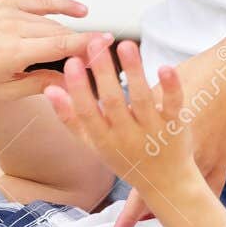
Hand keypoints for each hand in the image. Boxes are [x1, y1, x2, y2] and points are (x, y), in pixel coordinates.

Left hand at [0, 0, 108, 105]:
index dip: (87, 43)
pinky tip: (81, 10)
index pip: (59, 45)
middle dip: (82, 42)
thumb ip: (44, 83)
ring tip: (86, 47)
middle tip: (102, 55)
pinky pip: (38, 2)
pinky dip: (60, 5)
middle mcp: (9, 27)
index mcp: (10, 52)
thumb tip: (76, 80)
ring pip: (50, 21)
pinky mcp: (2, 3)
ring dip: (69, 33)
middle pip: (59, 32)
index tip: (109, 42)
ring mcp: (5, 11)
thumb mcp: (9, 92)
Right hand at [43, 35, 197, 206]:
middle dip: (104, 72)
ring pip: (142, 99)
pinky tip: (165, 66)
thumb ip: (71, 117)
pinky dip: (170, 87)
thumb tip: (49, 88)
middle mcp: (127, 137)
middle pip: (114, 102)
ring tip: (125, 44)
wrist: (166, 184)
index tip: (72, 62)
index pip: (87, 114)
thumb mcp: (94, 144)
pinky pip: (173, 105)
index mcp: (104, 140)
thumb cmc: (124, 159)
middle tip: (95, 42)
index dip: (78, 89)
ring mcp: (153, 132)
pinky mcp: (176, 125)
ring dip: (134, 71)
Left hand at [112, 47, 225, 226]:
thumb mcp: (154, 94)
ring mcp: (206, 161)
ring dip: (174, 206)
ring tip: (165, 224)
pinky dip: (204, 200)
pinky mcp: (223, 158)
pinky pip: (213, 187)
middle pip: (163, 197)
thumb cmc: (192, 77)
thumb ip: (135, 114)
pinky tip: (200, 215)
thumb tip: (111, 119)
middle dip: (145, 215)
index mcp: (161, 145)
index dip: (129, 211)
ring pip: (187, 195)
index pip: (141, 186)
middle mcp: (184, 160)